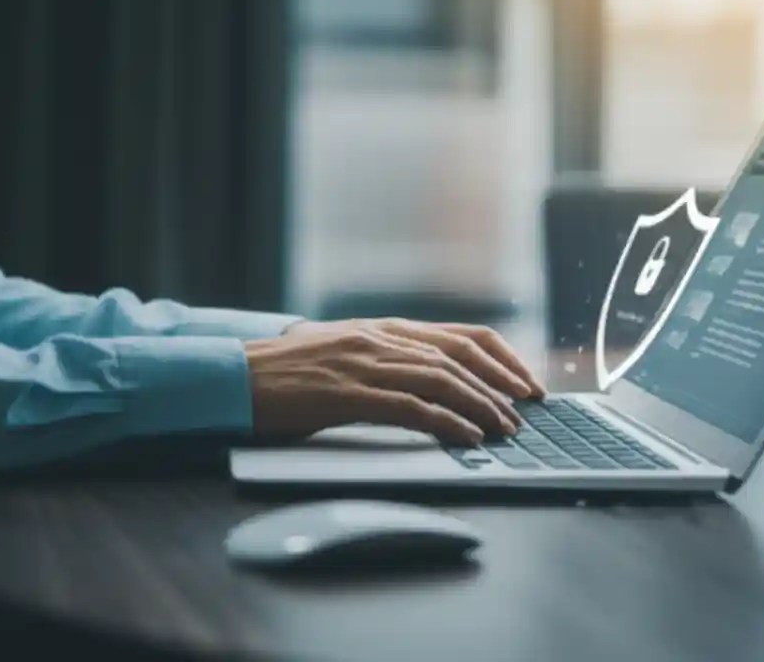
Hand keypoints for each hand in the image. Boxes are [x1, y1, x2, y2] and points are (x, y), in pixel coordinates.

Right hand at [245, 318, 546, 444]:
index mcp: (385, 327)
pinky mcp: (347, 393)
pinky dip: (446, 421)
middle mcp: (380, 338)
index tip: (527, 381)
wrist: (235, 376)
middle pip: (460, 356)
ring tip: (505, 428)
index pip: (462, 335)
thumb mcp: (346, 353)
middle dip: (501, 384)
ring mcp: (364, 363)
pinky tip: (467, 436)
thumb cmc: (288, 374)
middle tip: (527, 409)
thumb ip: (387, 360)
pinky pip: (409, 406)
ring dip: (480, 405)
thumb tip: (435, 382)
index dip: (502, 358)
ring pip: (440, 379)